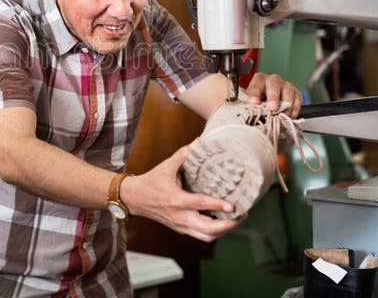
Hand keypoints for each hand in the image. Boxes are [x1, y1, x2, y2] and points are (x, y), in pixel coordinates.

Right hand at [120, 142, 244, 241]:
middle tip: (242, 214)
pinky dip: (214, 231)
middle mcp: (180, 216)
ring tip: (236, 219)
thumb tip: (199, 142)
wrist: (135, 199)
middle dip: (228, 225)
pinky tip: (223, 221)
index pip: (200, 205)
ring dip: (224, 231)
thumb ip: (183, 155)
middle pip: (208, 229)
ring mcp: (180, 225)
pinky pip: (201, 236)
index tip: (233, 205)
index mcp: (176, 200)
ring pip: (206, 236)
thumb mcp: (166, 166)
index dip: (218, 206)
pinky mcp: (181, 229)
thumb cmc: (151, 181)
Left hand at [244, 72, 301, 117]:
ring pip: (288, 92)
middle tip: (272, 108)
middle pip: (274, 85)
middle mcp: (273, 80)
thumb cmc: (257, 101)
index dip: (255, 93)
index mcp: (259, 80)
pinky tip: (290, 116)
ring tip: (282, 116)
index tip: (254, 102)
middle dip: (273, 97)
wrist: (268, 102)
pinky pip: (297, 99)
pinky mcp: (295, 92)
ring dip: (286, 105)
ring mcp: (285, 85)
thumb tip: (235, 108)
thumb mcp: (247, 101)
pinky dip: (295, 109)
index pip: (256, 85)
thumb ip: (244, 103)